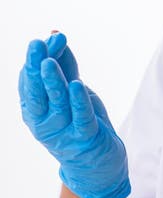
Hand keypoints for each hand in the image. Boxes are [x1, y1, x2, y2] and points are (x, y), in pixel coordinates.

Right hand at [18, 32, 130, 197]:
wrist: (96, 164)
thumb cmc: (79, 122)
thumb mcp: (71, 90)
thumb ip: (65, 65)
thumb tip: (55, 33)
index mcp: (34, 109)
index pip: (30, 81)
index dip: (38, 59)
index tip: (48, 38)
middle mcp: (43, 121)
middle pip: (37, 91)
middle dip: (35, 67)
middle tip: (35, 44)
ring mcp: (64, 131)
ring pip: (57, 103)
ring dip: (54, 81)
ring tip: (49, 63)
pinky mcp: (85, 137)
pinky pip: (81, 117)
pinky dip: (79, 101)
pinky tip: (77, 85)